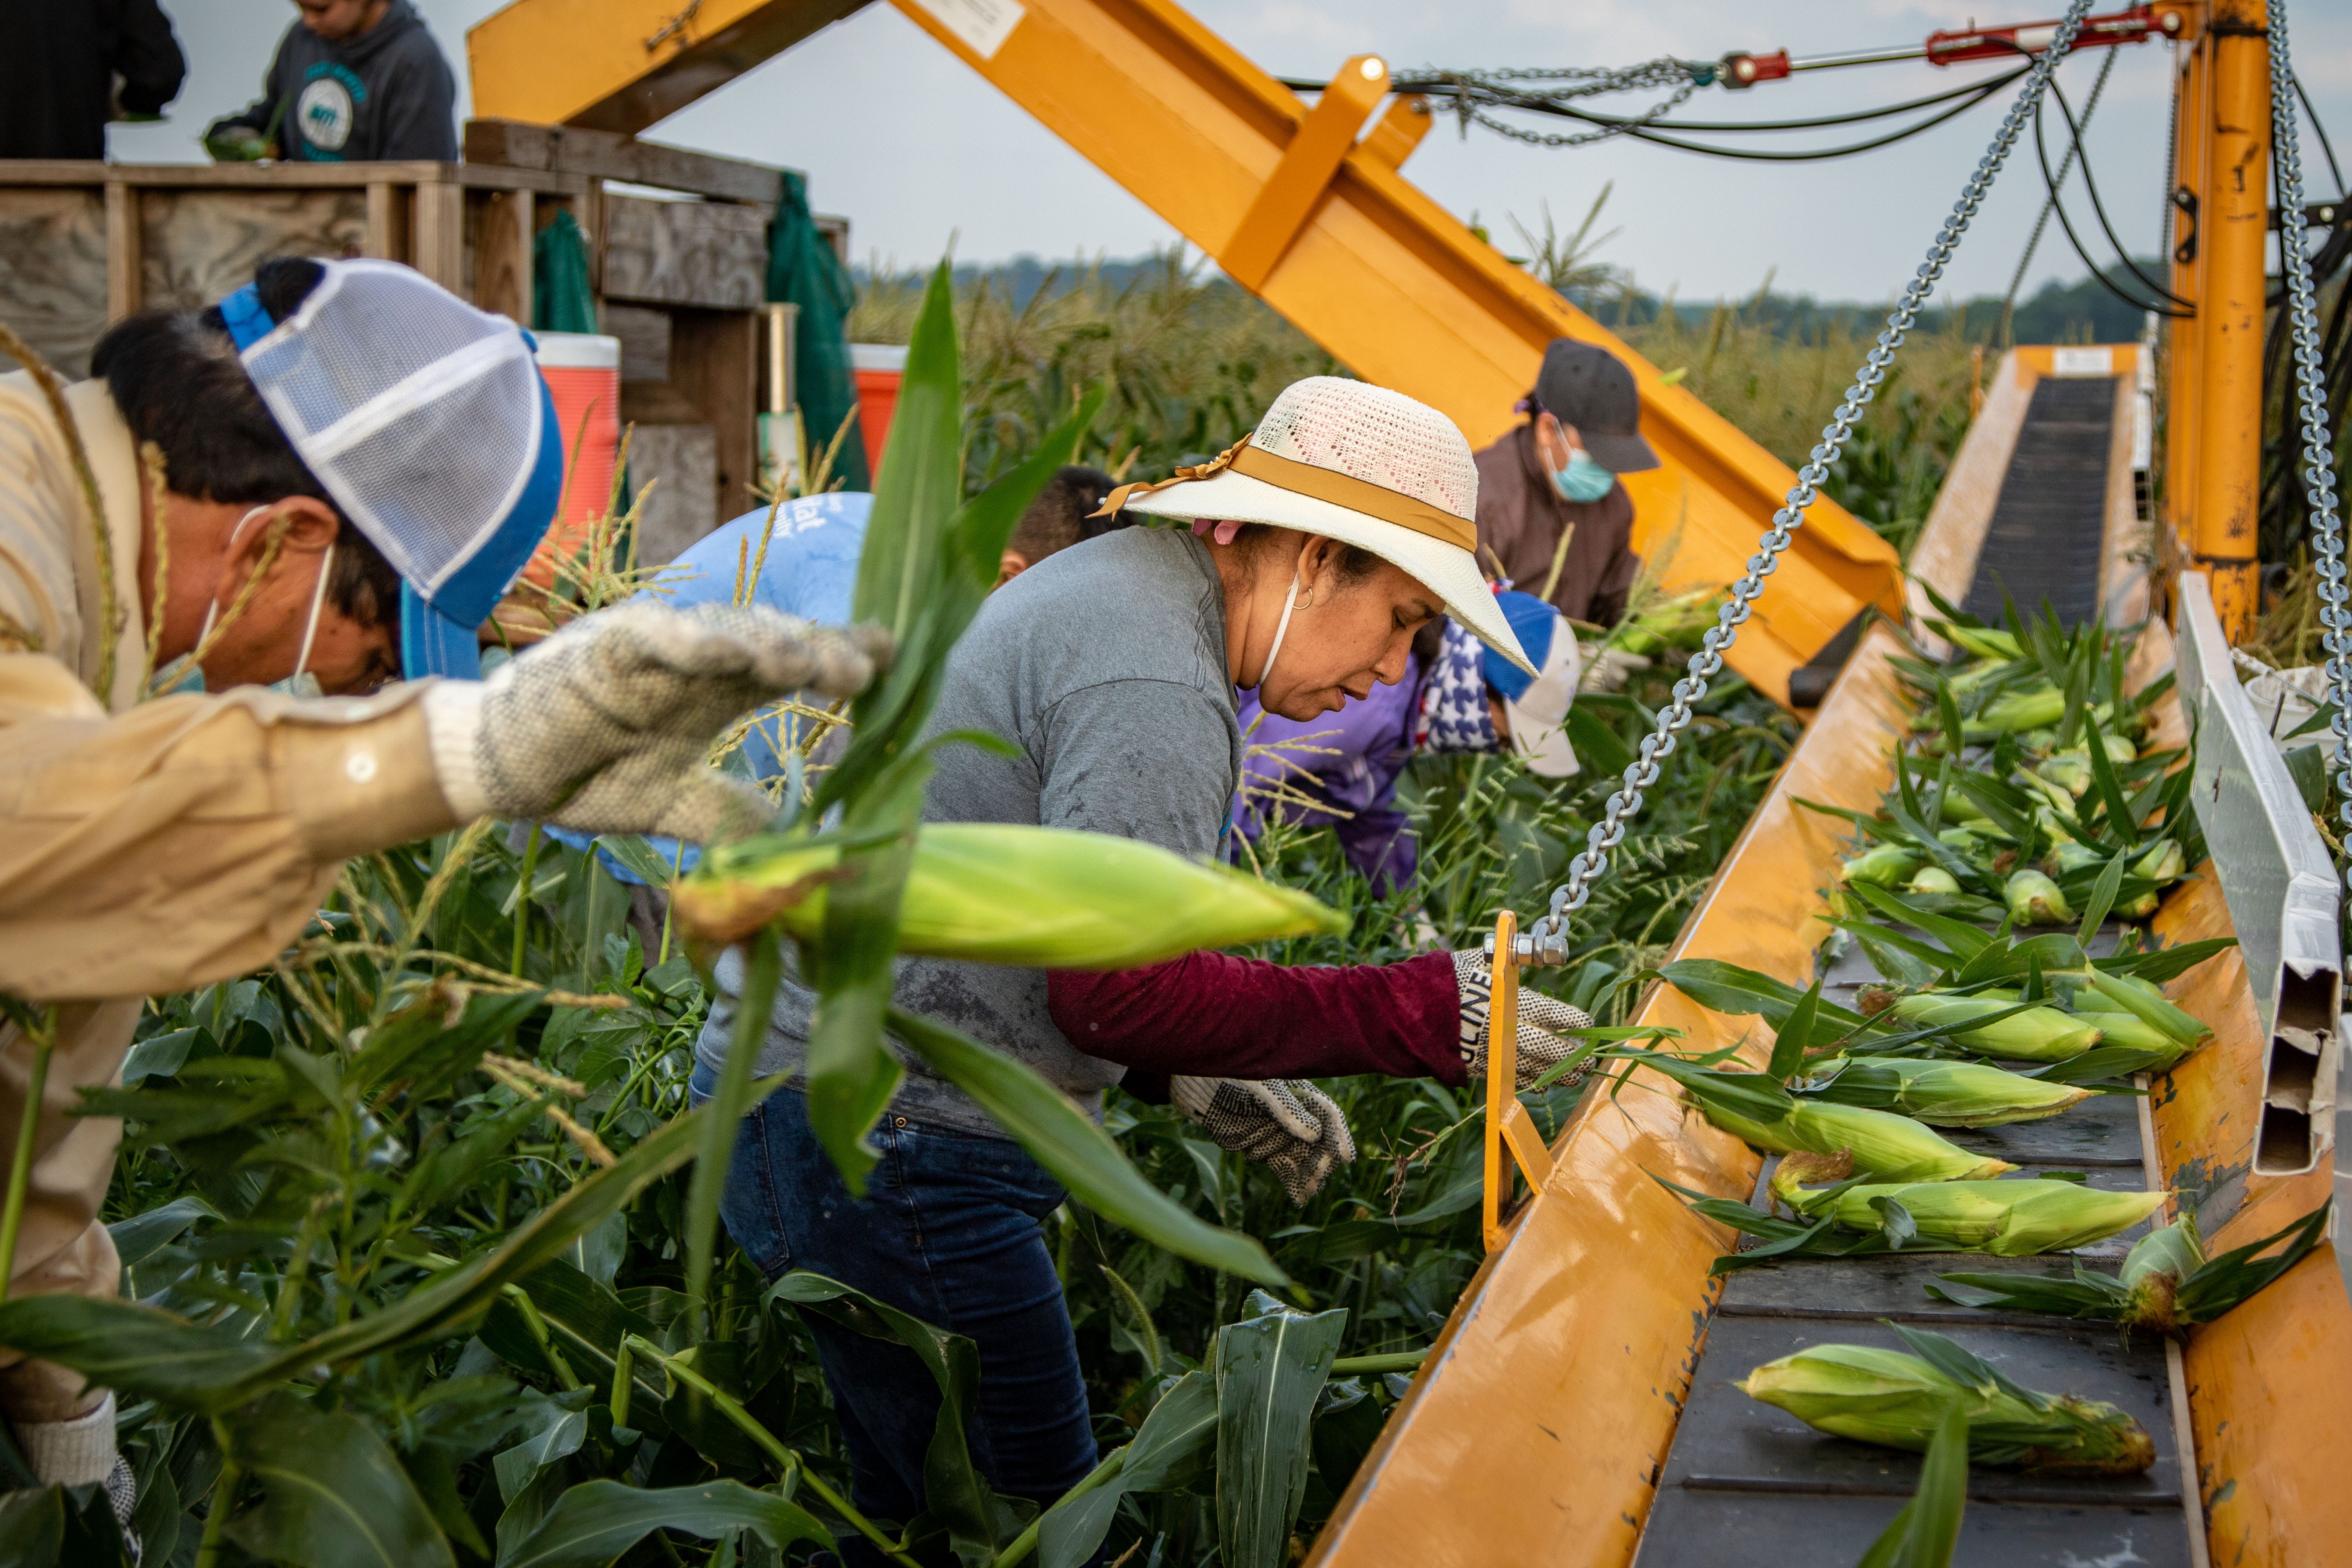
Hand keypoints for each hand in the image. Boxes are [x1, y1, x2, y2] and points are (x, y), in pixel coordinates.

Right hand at [437, 602, 888, 842]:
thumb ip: (732, 819)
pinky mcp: (604, 646)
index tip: (892, 660)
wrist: (505, 773)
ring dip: (763, 641)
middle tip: (862, 671)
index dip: (840, 657)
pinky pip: (651, 635)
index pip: (794, 664)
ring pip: (721, 630)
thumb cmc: (591, 777)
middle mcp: (700, 660)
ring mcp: (654, 648)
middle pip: (772, 643)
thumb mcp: (675, 807)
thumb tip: (800, 853)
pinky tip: (722, 650)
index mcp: (722, 690)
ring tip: (803, 660)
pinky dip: (686, 640)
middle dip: (817, 652)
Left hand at [1171, 1076, 1355, 1204]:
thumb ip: (1285, 1109)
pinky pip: (1284, 1169)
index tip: (1345, 1157)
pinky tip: (1299, 1198)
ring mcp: (1281, 1134)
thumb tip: (1313, 1134)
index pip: (1327, 1115)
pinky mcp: (1266, 1149)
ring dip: (1308, 1176)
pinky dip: (1291, 1183)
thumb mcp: (1259, 1088)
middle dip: (1320, 1160)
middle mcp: (1295, 1116)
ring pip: (1302, 1159)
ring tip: (1310, 1191)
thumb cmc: (1232, 1076)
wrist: (1200, 1089)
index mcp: (1300, 1093)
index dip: (1338, 1135)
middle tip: (1318, 1177)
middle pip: (1318, 1142)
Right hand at [1453, 949, 1594, 1088]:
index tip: (1587, 1025)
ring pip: (1536, 1069)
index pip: (1552, 1014)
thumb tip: (1544, 953)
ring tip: (1576, 1075)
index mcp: (1508, 1000)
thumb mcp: (1482, 961)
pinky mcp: (1481, 1069)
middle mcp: (1505, 1029)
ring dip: (1560, 1074)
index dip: (1574, 1022)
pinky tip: (1545, 1081)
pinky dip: (1533, 1081)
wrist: (1409, 1011)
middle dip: (1574, 1055)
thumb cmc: (1448, 979)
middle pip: (1550, 1048)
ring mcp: (1494, 1052)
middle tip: (1590, 1058)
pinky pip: (1514, 1079)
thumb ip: (1513, 960)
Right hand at [1580, 647, 1649, 694]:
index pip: (1637, 661)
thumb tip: (1616, 643)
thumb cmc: (1583, 651)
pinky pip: (1603, 690)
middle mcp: (1617, 672)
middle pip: (1624, 676)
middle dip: (1618, 674)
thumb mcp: (1598, 645)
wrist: (1568, 666)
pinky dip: (1599, 687)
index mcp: (1618, 658)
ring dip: (1609, 681)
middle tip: (1609, 669)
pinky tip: (1591, 681)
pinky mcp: (1599, 692)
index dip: (1642, 663)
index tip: (1647, 663)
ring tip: (1596, 674)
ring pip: (1613, 685)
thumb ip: (1609, 647)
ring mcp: (1608, 684)